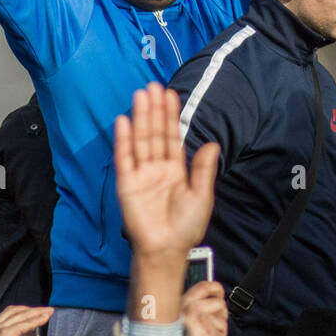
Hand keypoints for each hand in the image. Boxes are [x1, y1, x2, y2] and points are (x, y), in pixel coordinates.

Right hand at [0, 305, 53, 335]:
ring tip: (48, 312)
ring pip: (20, 315)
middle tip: (45, 311)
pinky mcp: (5, 334)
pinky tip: (45, 318)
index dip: (22, 313)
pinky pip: (25, 323)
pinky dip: (36, 319)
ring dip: (37, 311)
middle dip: (30, 309)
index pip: (7, 317)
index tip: (35, 314)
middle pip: (13, 311)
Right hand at [115, 83, 219, 261]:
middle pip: (155, 133)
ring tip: (140, 95)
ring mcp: (141, 174)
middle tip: (153, 86)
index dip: (171, 116)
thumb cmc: (185, 226)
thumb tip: (212, 143)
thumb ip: (203, 168)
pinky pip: (124, 158)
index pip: (172, 137)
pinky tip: (124, 121)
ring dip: (140, 118)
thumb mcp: (201, 195)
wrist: (167, 249)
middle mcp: (157, 168)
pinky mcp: (126, 184)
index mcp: (176, 169)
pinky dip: (123, 140)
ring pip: (140, 140)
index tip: (170, 94)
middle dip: (154, 110)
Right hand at [181, 280, 227, 335]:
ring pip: (222, 319)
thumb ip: (189, 305)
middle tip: (208, 322)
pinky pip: (223, 333)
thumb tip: (208, 297)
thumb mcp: (173, 316)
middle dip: (218, 311)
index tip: (218, 292)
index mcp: (183, 303)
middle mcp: (193, 310)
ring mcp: (204, 324)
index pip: (205, 287)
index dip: (215, 289)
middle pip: (219, 303)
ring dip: (217, 326)